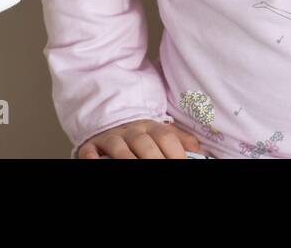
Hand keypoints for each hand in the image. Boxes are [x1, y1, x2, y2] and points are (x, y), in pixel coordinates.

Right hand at [77, 119, 203, 158]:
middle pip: (143, 142)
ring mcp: (110, 137)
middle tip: (161, 169)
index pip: (165, 137)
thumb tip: (200, 152)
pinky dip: (92, 158)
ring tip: (134, 168)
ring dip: (127, 159)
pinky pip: (90, 151)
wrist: (107, 121)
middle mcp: (131, 130)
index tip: (182, 165)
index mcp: (151, 127)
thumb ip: (180, 140)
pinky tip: (98, 163)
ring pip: (118, 146)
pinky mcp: (91, 145)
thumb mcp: (160, 132)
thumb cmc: (139, 134)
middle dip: (154, 159)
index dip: (176, 153)